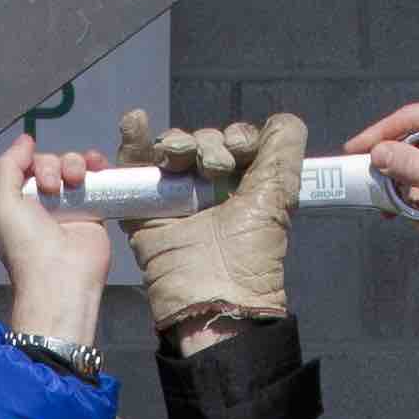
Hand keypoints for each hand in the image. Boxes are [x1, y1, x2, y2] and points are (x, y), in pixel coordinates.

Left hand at [0, 132, 115, 360]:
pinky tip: (96, 166)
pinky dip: (95, 166)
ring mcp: (64, 208)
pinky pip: (93, 178)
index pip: (18, 169)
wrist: (62, 277)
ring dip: (72, 164)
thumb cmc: (26, 246)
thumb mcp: (2, 203)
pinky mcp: (90, 210)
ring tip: (74, 181)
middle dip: (48, 166)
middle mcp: (36, 206)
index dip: (25, 161)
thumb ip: (8, 166)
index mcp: (9, 207)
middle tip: (49, 186)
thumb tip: (25, 140)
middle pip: (45, 164)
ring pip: (69, 166)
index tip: (29, 163)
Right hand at [114, 108, 303, 353]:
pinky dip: (134, 139)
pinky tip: (136, 122)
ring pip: (171, 149)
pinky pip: (134, 166)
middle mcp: (209, 189)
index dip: (237, 137)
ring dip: (176, 142)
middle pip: (202, 141)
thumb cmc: (249, 254)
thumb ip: (285, 150)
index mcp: (244, 186)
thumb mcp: (279, 197)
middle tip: (213, 168)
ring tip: (177, 157)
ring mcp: (174, 197)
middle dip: (207, 145)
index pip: (235, 141)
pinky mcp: (142, 208)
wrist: (211, 299)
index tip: (239, 151)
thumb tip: (281, 119)